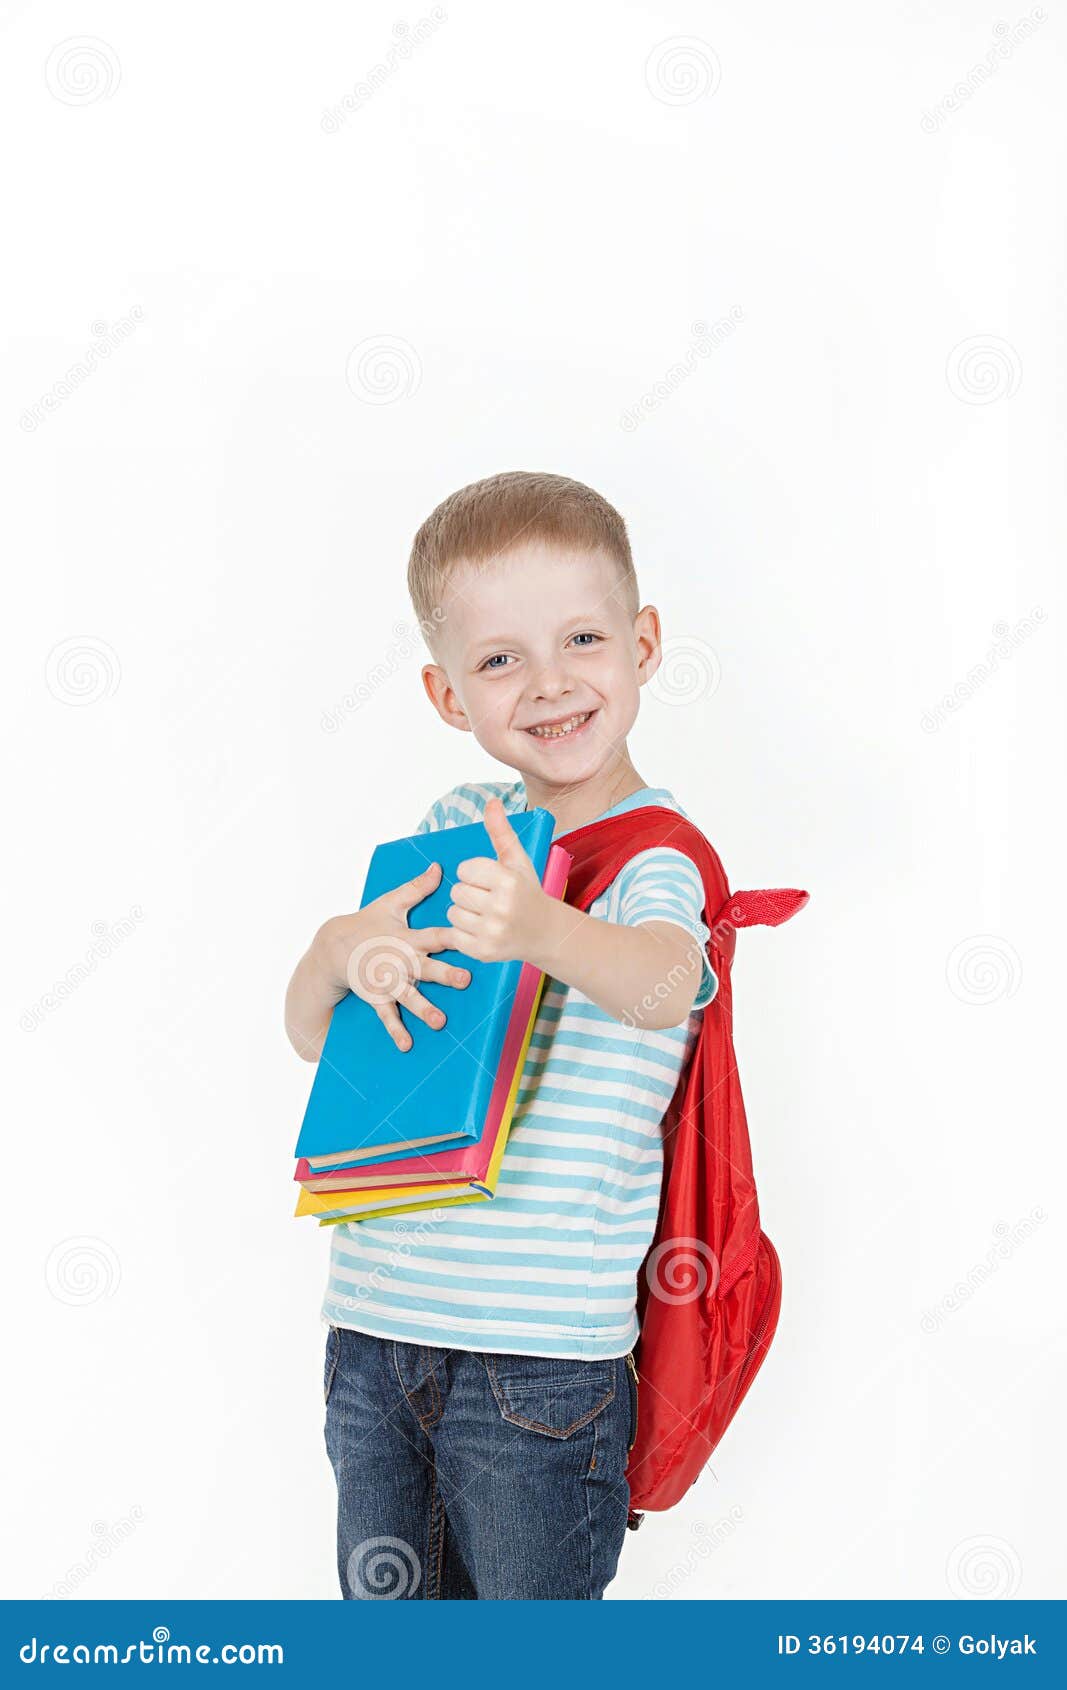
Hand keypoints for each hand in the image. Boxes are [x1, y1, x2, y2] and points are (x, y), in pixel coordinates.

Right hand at [313, 862, 469, 1052]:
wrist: (334, 945)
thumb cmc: (369, 921)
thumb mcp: (391, 902)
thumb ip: (418, 887)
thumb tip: (439, 866)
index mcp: (407, 936)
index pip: (434, 934)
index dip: (453, 934)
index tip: (473, 934)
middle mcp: (400, 960)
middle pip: (425, 967)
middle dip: (445, 973)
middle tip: (464, 980)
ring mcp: (387, 981)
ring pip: (408, 996)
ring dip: (423, 1008)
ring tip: (439, 1021)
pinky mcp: (376, 996)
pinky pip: (387, 1016)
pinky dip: (395, 1030)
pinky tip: (407, 1044)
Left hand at [446, 797, 548, 964]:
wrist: (545, 933)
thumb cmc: (527, 893)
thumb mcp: (517, 861)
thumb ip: (501, 831)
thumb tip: (491, 802)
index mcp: (509, 881)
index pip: (465, 869)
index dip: (474, 873)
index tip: (489, 881)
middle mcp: (501, 907)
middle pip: (457, 891)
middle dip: (469, 893)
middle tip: (488, 899)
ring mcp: (492, 932)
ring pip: (452, 913)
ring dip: (463, 913)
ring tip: (485, 914)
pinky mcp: (484, 951)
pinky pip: (453, 935)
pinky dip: (462, 932)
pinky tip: (481, 929)